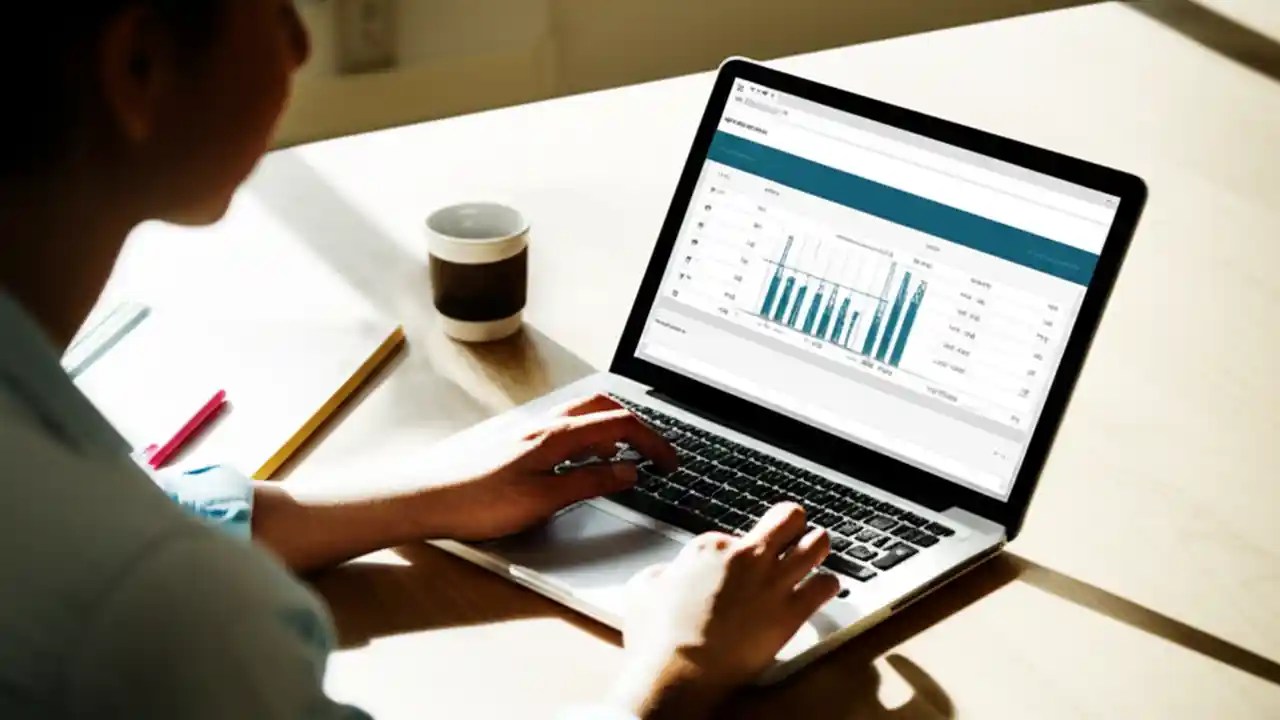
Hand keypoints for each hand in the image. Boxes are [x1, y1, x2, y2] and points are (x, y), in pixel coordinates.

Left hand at [432, 394, 677, 541]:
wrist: (425, 498)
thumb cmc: (476, 502)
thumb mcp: (543, 500)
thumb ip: (589, 483)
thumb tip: (628, 472)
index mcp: (556, 435)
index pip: (621, 424)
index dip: (653, 441)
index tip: (670, 461)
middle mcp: (544, 424)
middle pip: (605, 407)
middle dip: (637, 426)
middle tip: (654, 453)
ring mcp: (529, 429)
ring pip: (583, 415)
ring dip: (611, 428)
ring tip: (625, 457)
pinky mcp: (517, 441)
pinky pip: (564, 427)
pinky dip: (588, 436)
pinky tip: (583, 461)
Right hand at [614, 503, 839, 718]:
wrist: (678, 672)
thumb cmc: (657, 636)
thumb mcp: (642, 588)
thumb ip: (662, 573)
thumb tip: (668, 575)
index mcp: (710, 547)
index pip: (735, 535)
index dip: (735, 550)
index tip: (732, 566)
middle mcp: (747, 557)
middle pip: (788, 518)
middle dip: (792, 523)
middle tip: (790, 533)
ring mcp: (772, 583)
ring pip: (817, 543)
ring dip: (817, 545)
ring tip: (814, 551)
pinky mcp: (791, 613)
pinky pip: (827, 585)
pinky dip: (827, 584)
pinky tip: (821, 588)